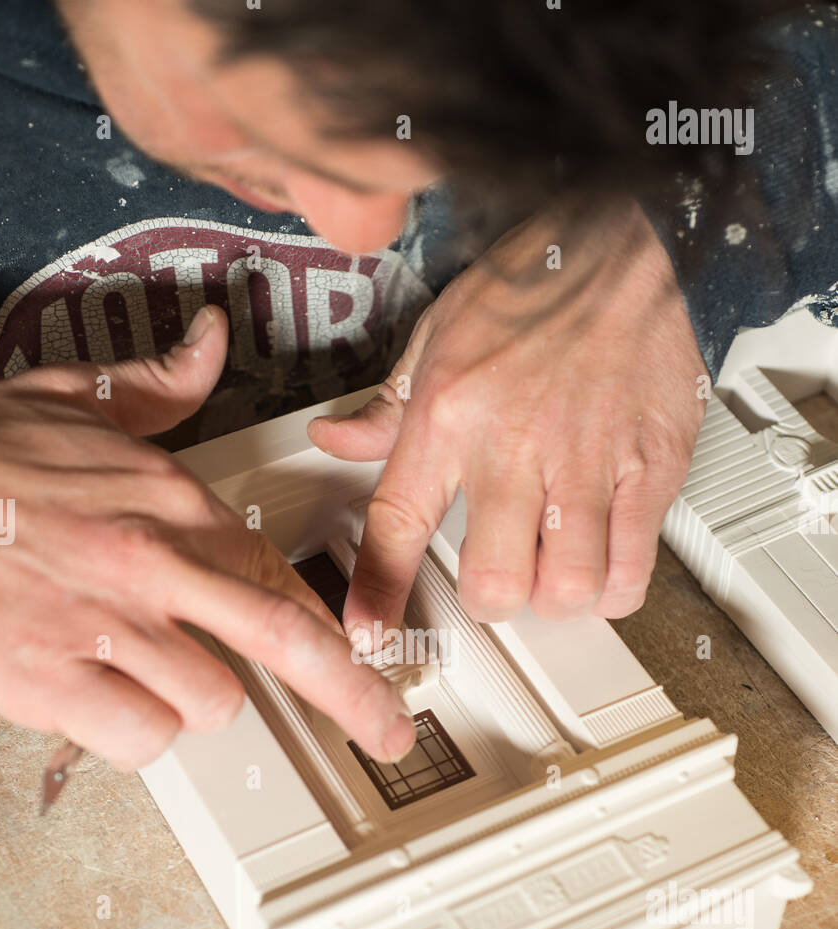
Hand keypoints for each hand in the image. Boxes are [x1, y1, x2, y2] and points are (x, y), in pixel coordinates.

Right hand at [0, 306, 413, 770]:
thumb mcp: (75, 398)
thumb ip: (161, 386)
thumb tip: (210, 342)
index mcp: (169, 500)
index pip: (281, 572)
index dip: (335, 626)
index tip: (369, 654)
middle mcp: (152, 562)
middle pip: (285, 640)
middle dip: (352, 695)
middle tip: (384, 731)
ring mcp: (106, 624)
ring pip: (210, 701)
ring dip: (192, 702)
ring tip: (148, 676)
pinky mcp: (52, 678)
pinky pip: (138, 736)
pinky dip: (131, 732)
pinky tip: (102, 702)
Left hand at [308, 200, 707, 638]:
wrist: (624, 238)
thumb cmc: (532, 284)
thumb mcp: (437, 337)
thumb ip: (386, 408)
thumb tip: (335, 440)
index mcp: (450, 415)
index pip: (398, 524)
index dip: (379, 591)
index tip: (370, 631)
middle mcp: (514, 445)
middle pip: (497, 581)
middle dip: (493, 603)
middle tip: (496, 585)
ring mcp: (588, 460)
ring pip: (570, 587)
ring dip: (557, 599)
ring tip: (554, 575)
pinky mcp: (651, 465)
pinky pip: (633, 564)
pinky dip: (616, 588)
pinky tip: (604, 568)